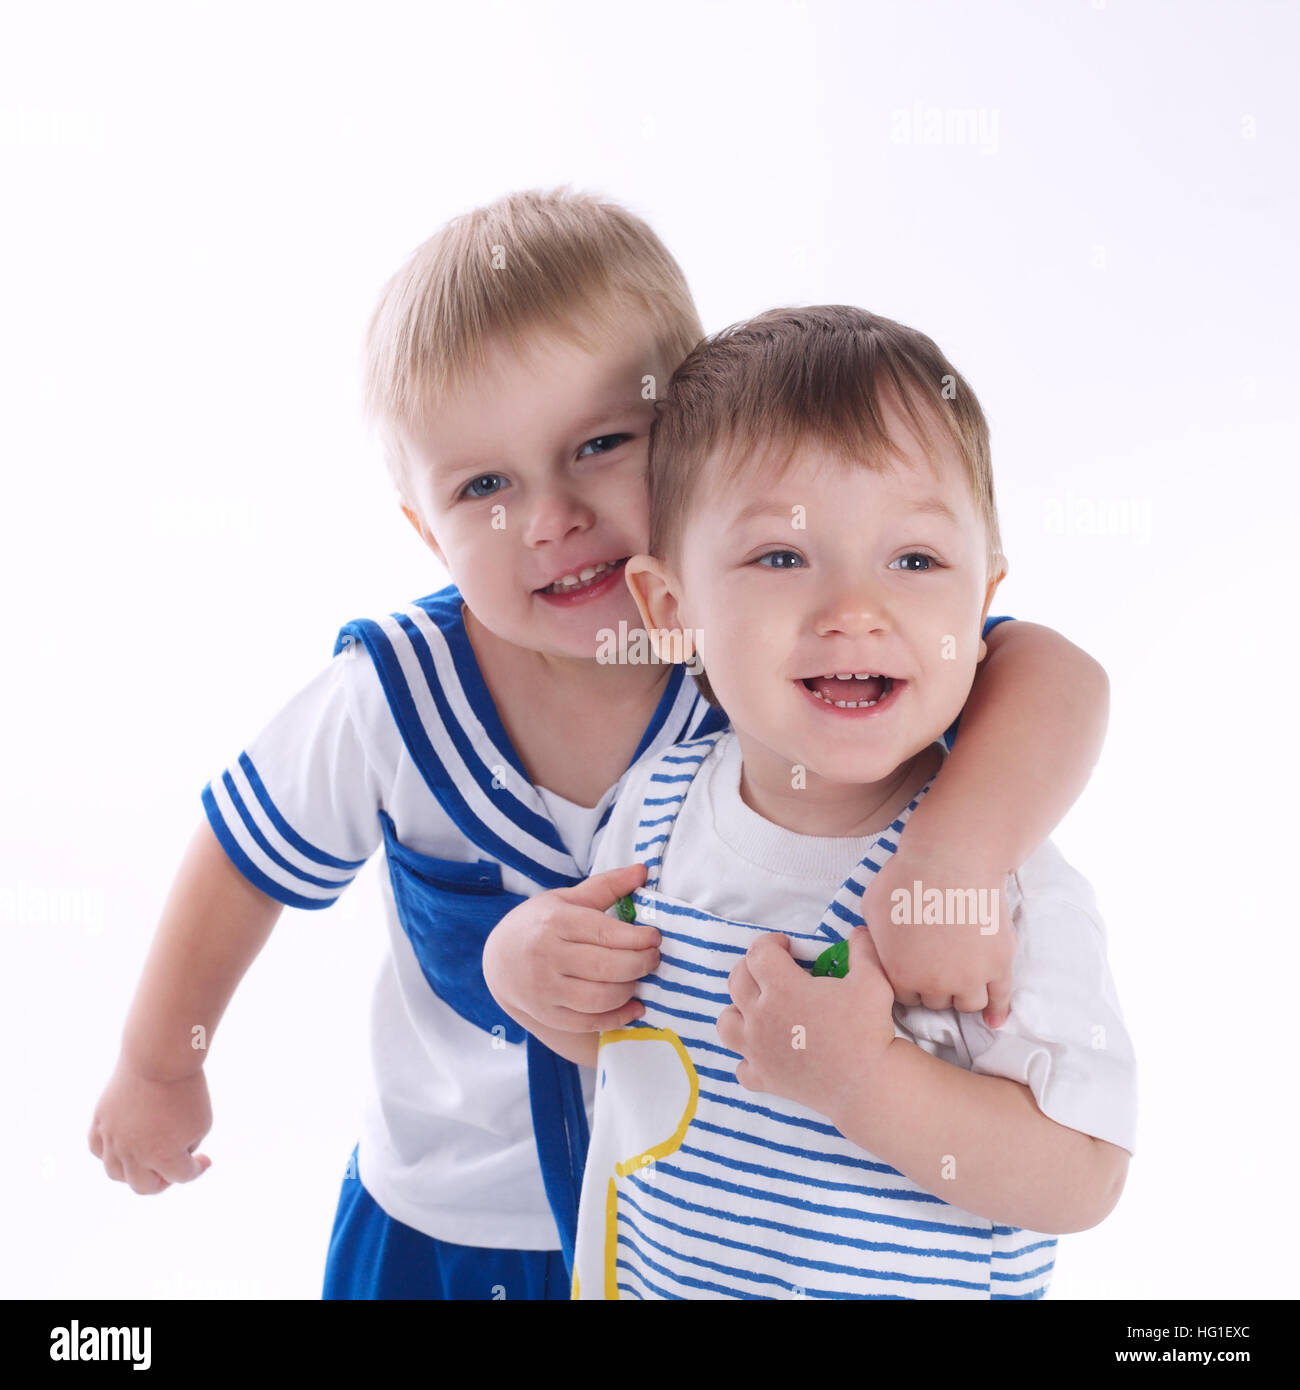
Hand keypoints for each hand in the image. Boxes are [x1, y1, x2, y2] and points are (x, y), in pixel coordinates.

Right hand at [88, 1059, 212, 1193]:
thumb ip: (186, 1149)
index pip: (181, 1177)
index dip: (198, 1168)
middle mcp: (132, 1154)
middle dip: (162, 1181)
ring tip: (148, 1160)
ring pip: (115, 1173)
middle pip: (143, 1186)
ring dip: (133, 1173)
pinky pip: (97, 1149)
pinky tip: (124, 1145)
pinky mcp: (100, 1121)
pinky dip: (109, 1153)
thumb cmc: (187, 1088)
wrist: (159, 1056)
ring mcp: (111, 1138)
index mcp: (161, 1157)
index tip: (206, 1158)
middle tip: (172, 1168)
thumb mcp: (202, 1122)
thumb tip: (171, 1159)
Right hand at [482, 862, 660, 1032]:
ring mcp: (545, 989)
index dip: (637, 938)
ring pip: (599, 998)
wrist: (499, 958)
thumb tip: (642, 870)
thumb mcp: (567, 899)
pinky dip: (618, 1017)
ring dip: (630, 990)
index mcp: (555, 922)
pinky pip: (589, 1023)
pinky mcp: (547, 1014)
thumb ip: (606, 886)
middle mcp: (547, 956)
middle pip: (605, 967)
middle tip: (654, 958)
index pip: (605, 932)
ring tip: (640, 978)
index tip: (654, 937)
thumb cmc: (539, 923)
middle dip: (640, 964)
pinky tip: (634, 1006)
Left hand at [717, 928, 895, 1119]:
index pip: (758, 953)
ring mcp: (758, 1050)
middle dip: (751, 968)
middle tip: (772, 970)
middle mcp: (761, 1016)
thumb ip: (862, 950)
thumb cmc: (867, 1029)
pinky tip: (766, 1054)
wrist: (867, 1083)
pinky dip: (748, 1059)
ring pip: (727, 1023)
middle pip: (737, 981)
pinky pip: (741, 1068)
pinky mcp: (764, 1078)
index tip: (786, 946)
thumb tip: (858, 931)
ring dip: (738, 1011)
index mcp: (782, 988)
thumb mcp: (872, 980)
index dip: (770, 943)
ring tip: (759, 1010)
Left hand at [861, 851, 1015, 1026]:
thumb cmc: (905, 877)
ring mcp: (971, 976)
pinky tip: (994, 1020)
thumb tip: (869, 942)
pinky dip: (997, 1011)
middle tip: (939, 964)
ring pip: (968, 1004)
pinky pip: (1001, 999)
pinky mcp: (999, 964)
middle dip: (935, 986)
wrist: (950, 859)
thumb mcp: (872, 908)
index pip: (905, 997)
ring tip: (963, 981)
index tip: (916, 969)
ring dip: (963, 994)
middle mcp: (936, 984)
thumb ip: (872, 936)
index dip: (910, 982)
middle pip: (936, 1001)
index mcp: (901, 974)